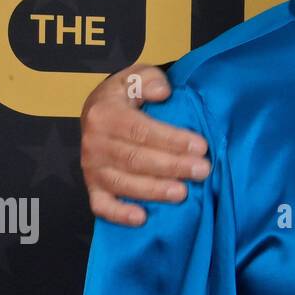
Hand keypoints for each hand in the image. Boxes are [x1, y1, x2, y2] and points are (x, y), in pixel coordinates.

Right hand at [79, 63, 210, 225]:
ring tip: (183, 193)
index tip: (201, 146)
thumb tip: (162, 92)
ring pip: (123, 183)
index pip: (141, 130)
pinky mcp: (92, 186)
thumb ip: (149, 80)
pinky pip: (101, 205)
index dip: (172, 139)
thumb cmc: (126, 95)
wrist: (97, 110)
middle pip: (135, 159)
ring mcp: (92, 168)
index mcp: (105, 114)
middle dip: (172, 166)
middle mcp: (94, 143)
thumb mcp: (136, 76)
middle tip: (202, 170)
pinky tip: (142, 218)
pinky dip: (119, 214)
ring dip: (154, 190)